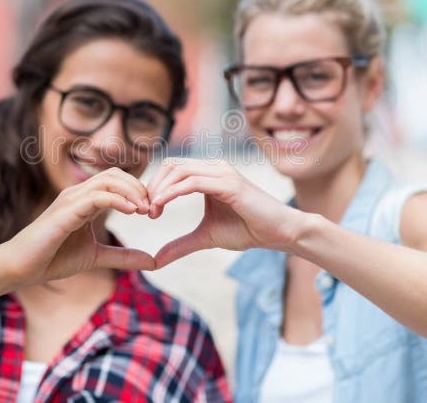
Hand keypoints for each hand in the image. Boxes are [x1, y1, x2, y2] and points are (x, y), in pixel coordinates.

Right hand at [3, 168, 154, 286]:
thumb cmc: (53, 259)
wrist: (22, 268)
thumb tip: (153, 262)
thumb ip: (123, 257)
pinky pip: (97, 196)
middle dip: (138, 187)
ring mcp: (71, 199)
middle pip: (115, 174)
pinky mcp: (66, 210)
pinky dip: (118, 200)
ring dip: (132, 191)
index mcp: (85, 200)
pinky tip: (132, 211)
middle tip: (153, 209)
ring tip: (145, 210)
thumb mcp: (97, 257)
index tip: (154, 211)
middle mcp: (78, 194)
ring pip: (108, 180)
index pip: (117, 180)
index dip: (138, 191)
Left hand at [147, 158, 311, 267]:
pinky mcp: (229, 183)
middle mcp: (214, 167)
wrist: (279, 232)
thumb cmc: (247, 230)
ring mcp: (222, 173)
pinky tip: (161, 206)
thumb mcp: (206, 237)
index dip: (155, 186)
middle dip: (153, 186)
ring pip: (179, 170)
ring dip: (160, 190)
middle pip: (171, 165)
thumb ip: (181, 245)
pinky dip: (172, 192)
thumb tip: (156, 260)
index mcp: (208, 174)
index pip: (172, 169)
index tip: (147, 211)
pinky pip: (192, 182)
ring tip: (153, 211)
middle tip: (146, 211)